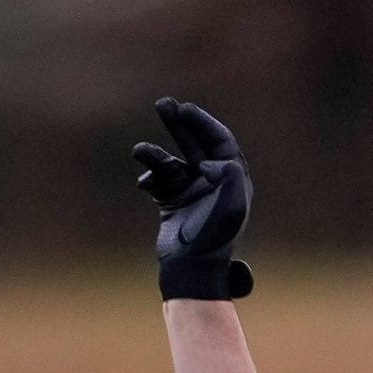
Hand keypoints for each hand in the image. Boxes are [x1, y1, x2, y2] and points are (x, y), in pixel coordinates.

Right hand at [134, 97, 252, 301]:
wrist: (191, 269)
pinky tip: (146, 185)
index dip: (203, 123)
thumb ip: (229, 177)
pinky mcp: (171, 202)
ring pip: (171, 162)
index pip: (220, 142)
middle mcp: (213, 183)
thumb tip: (212, 162)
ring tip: (140, 152)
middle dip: (180, 124)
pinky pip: (158, 180)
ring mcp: (191, 192)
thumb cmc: (213, 239)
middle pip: (196, 144)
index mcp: (232, 180)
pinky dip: (150, 178)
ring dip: (154, 155)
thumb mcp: (230, 207)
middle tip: (164, 103)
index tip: (185, 110)